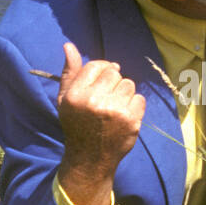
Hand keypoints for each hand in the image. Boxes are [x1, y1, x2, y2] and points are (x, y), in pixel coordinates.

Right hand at [56, 43, 144, 204]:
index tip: (104, 80)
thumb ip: (69, 72)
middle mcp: (94, 101)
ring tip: (114, 109)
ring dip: (124, 94)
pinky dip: (134, 106)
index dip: (103, 69)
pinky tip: (123, 117)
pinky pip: (139, 99)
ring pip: (129, 84)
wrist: (90, 158)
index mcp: (76, 94)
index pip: (96, 65)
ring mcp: (114, 111)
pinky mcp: (130, 120)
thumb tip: (69, 46)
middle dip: (113, 83)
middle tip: (106, 100)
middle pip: (115, 73)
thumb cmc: (76, 125)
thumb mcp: (65, 100)